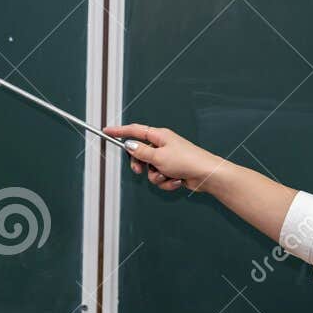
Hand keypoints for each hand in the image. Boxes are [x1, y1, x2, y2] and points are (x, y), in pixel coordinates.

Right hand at [103, 123, 225, 192]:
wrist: (205, 175)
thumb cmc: (186, 161)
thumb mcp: (158, 157)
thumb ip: (141, 152)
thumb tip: (129, 145)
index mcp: (159, 136)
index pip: (134, 131)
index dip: (119, 131)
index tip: (106, 131)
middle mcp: (163, 145)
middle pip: (140, 153)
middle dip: (140, 164)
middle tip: (139, 170)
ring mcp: (168, 158)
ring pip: (150, 170)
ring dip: (156, 177)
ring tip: (167, 176)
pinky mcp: (173, 171)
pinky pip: (160, 178)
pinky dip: (166, 182)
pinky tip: (176, 181)